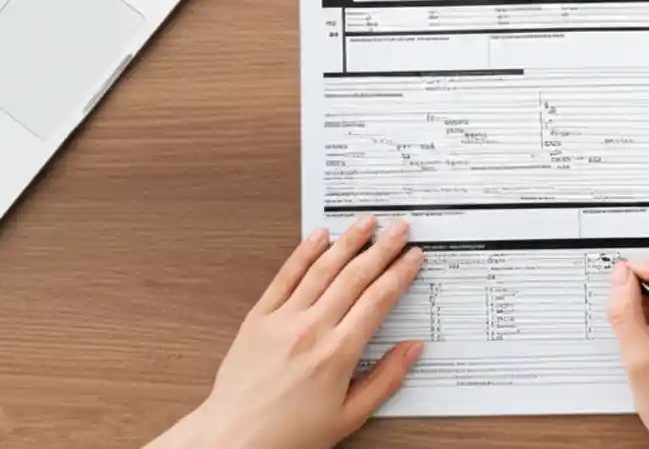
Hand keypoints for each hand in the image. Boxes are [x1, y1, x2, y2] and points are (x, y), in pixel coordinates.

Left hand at [146, 216, 423, 448]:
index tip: (413, 258)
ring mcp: (283, 319)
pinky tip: (318, 236)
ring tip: (365, 221)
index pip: (378, 299)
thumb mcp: (349, 416)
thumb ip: (385, 379)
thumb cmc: (289, 435)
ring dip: (347, 241)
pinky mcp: (258, 317)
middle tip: (399, 228)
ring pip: (322, 268)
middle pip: (355, 276)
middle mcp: (311, 329)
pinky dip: (303, 253)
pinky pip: (284, 276)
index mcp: (337, 354)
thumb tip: (412, 350)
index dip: (399, 273)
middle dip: (382, 248)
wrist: (235, 438)